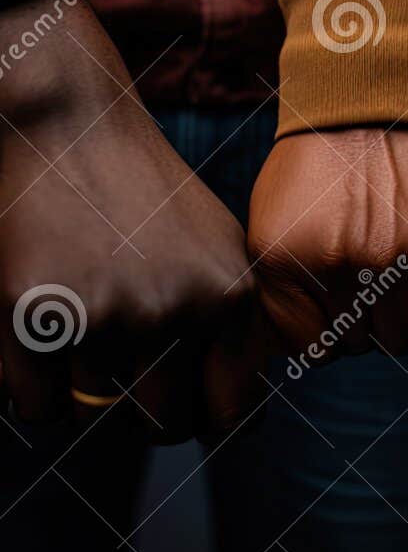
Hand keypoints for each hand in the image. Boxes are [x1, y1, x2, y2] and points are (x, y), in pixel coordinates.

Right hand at [0, 0, 257, 437]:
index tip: (182, 404)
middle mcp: (177, 311)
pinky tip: (37, 331)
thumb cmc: (145, 197)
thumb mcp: (218, 251)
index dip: (203, 418)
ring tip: (77, 315)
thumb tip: (232, 420)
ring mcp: (105, 314)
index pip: (231, 414)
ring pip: (92, 412)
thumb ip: (233, 328)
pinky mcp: (34, 312)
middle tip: (119, 363)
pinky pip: (36, 406)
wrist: (69, 125)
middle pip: (163, 425)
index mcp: (232, 298)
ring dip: (77, 385)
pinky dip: (29, 387)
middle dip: (138, 409)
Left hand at [248, 128, 407, 362]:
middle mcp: (368, 268)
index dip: (334, 328)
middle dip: (382, 314)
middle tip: (384, 265)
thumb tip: (310, 359)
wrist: (381, 96)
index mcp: (311, 265)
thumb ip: (281, 303)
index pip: (325, 350)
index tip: (342, 295)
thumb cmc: (322, 165)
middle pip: (384, 343)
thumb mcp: (272, 229)